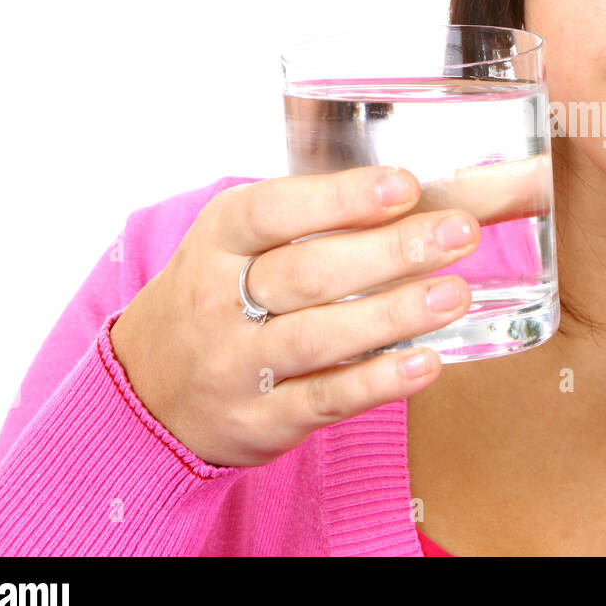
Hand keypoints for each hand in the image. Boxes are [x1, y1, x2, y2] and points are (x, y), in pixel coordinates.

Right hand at [109, 165, 479, 467]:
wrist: (145, 389)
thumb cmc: (219, 297)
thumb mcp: (241, 243)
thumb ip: (317, 219)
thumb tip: (420, 193)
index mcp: (218, 240)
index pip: (273, 211)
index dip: (340, 199)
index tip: (405, 185)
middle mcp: (219, 301)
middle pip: (307, 272)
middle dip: (391, 250)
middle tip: (460, 232)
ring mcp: (238, 365)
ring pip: (318, 336)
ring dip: (394, 314)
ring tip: (455, 293)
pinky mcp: (262, 420)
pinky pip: (325, 399)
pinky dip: (378, 382)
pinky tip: (426, 363)